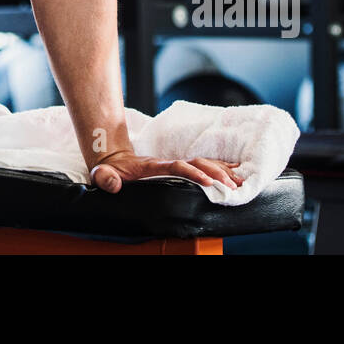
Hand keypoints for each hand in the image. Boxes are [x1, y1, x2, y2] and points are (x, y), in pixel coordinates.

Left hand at [89, 150, 243, 193]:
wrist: (113, 158)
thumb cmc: (110, 170)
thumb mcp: (102, 175)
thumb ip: (105, 178)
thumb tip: (112, 184)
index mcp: (153, 166)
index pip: (176, 167)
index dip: (192, 173)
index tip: (208, 183)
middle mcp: (167, 163)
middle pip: (196, 163)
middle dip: (216, 172)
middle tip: (234, 185)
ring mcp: (174, 164)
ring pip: (202, 163)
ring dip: (221, 170)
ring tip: (241, 180)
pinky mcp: (178, 168)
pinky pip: (202, 166)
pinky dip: (219, 167)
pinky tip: (235, 172)